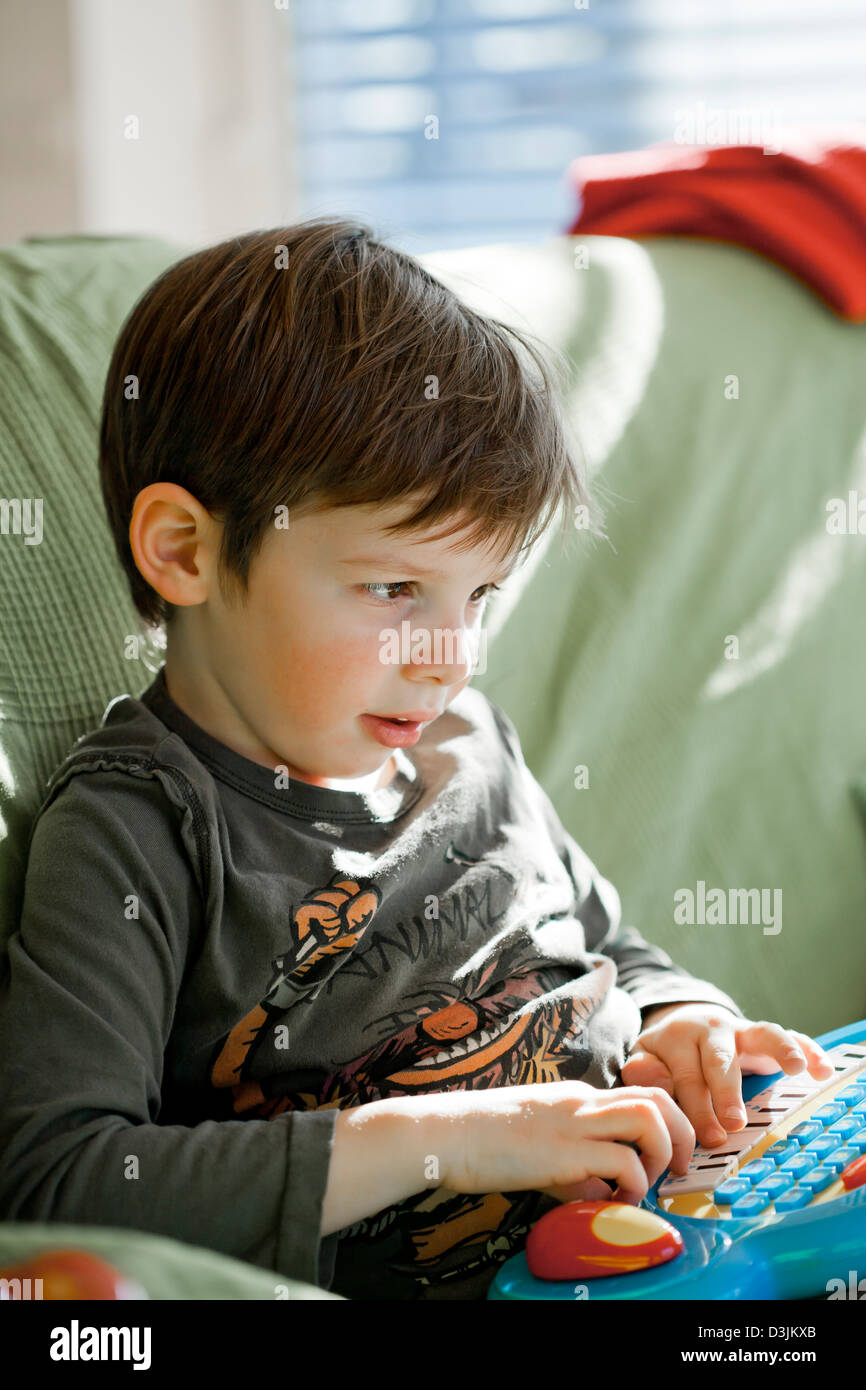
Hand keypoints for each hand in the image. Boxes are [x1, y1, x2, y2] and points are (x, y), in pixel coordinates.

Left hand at [621, 1003, 835, 1148]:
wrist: (687, 1023)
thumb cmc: (667, 1054)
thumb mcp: (646, 1058)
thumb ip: (644, 1071)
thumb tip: (651, 1082)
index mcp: (677, 1039)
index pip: (685, 1077)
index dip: (693, 1109)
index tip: (703, 1139)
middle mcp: (710, 1030)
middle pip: (719, 1061)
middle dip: (726, 1093)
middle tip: (733, 1123)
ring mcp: (740, 1030)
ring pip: (761, 1034)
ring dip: (779, 1050)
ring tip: (796, 1068)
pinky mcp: (762, 1034)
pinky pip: (789, 1036)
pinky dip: (807, 1049)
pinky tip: (821, 1068)